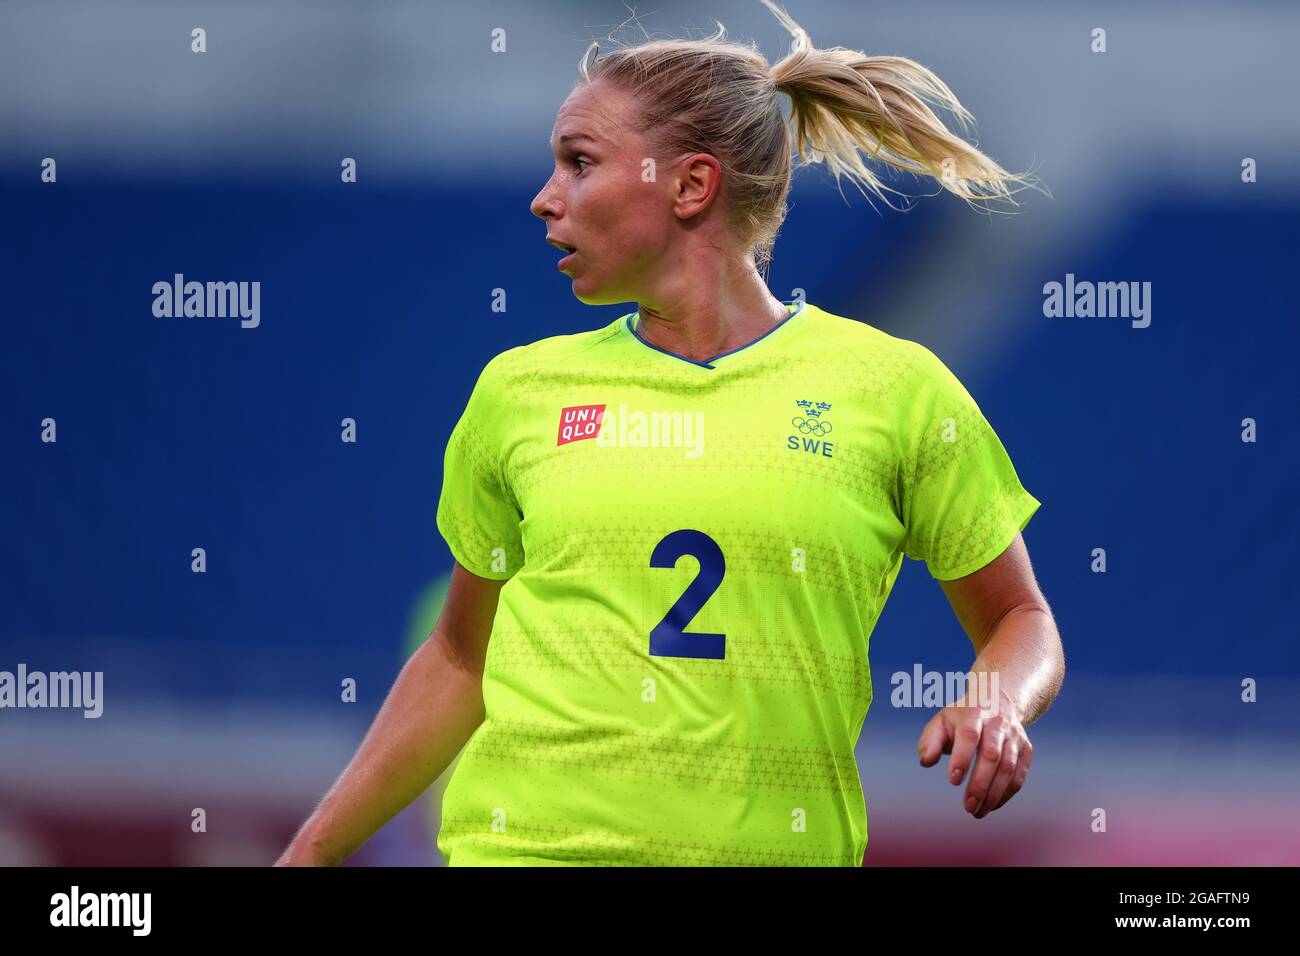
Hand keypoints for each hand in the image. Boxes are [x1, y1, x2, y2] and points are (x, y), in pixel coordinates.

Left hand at [916, 693, 1033, 818]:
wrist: (999, 699)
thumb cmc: (963, 718)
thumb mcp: (942, 721)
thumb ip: (930, 741)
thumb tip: (925, 761)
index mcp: (973, 714)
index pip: (969, 736)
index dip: (962, 758)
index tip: (953, 780)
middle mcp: (997, 724)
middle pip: (992, 755)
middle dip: (980, 784)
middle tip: (967, 806)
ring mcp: (1014, 737)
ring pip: (1008, 768)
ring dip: (994, 794)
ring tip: (977, 812)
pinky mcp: (1025, 750)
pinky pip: (1018, 775)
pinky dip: (1006, 794)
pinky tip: (991, 806)